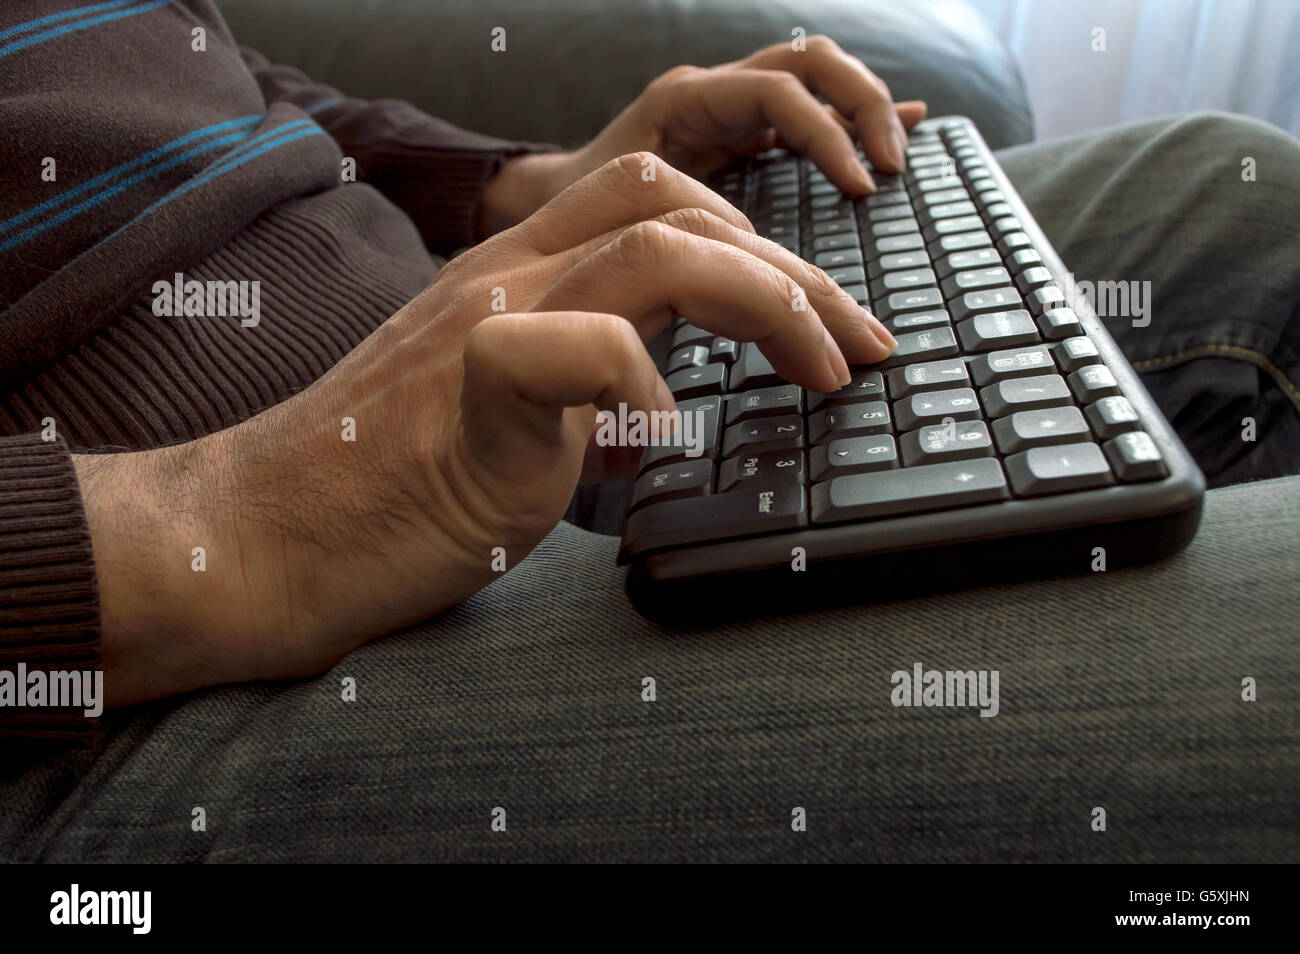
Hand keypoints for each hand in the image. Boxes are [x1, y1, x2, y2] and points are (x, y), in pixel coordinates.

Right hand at [82, 155, 897, 706]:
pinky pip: (580, 345)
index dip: (766, 250)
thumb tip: (673, 397)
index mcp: (525, 273)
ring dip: (770, 300)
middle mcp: (510, 272)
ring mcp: (486, 318)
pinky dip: (647, 389)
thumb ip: (585, 378)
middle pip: (682, 200)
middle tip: (861, 346)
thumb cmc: (390, 489)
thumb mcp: (513, 412)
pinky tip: (656, 447)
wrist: (268, 537)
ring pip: (657, 242)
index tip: (834, 325)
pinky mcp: (468, 387)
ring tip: (823, 370)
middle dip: (799, 269)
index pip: (664, 199)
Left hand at [479, 35, 926, 233]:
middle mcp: (709, 93)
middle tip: (892, 170)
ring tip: (898, 160)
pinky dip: (850, 118)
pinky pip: (807, 107)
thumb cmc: (566, 218)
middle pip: (809, 65)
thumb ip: (654, 235)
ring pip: (814, 77)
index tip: (860, 191)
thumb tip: (712, 279)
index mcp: (683, 104)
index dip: (827, 137)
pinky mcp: (738, 132)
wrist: (538, 202)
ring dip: (863, 110)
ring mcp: (726, 107)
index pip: (778, 94)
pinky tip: (899, 133)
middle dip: (862, 109)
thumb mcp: (606, 220)